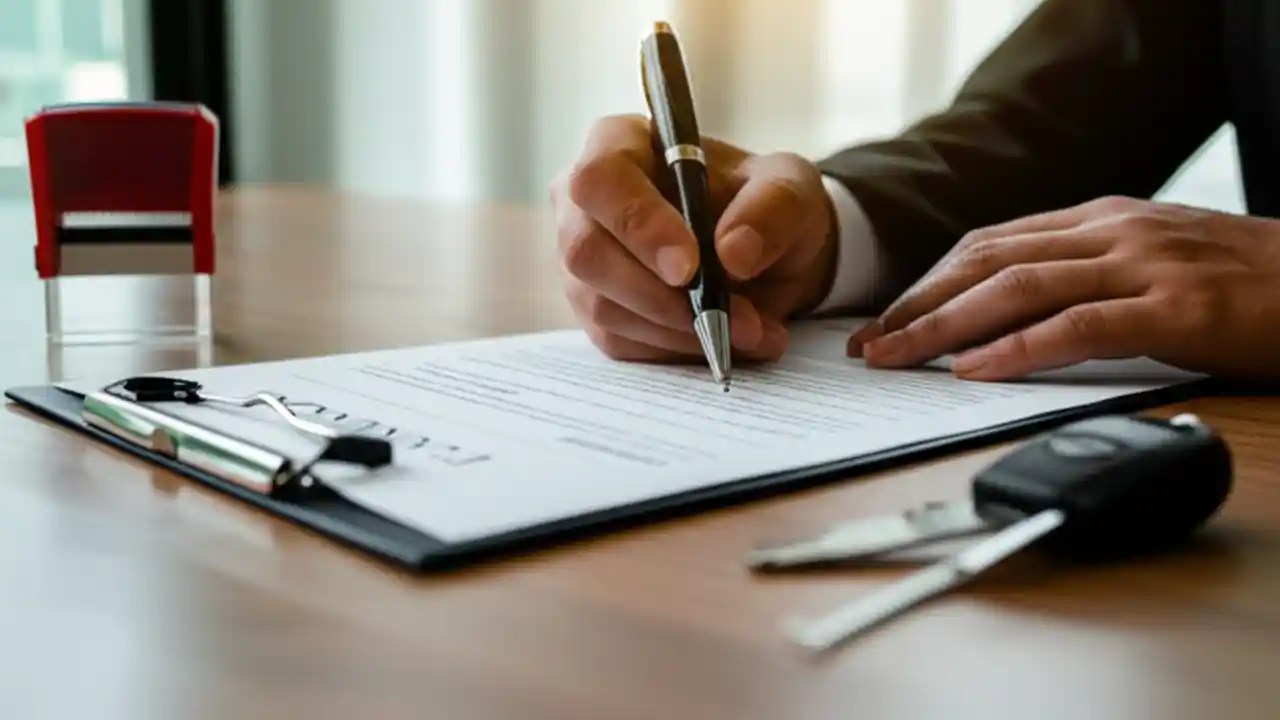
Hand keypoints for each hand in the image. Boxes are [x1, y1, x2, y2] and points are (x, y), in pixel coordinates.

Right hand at [548, 114, 836, 362]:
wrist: (762, 254)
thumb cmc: (763, 204)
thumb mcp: (790, 191)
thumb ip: (771, 210)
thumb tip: (734, 254)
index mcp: (620, 144)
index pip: (601, 179)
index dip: (638, 225)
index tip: (688, 268)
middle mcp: (584, 202)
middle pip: (587, 252)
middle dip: (660, 296)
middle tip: (729, 317)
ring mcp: (582, 259)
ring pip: (603, 306)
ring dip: (680, 329)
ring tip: (750, 331)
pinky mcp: (595, 309)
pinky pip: (620, 341)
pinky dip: (677, 349)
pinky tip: (723, 340)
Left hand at [848, 196, 1279, 381]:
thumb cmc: (1244, 284)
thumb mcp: (1151, 264)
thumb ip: (1085, 276)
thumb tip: (1006, 318)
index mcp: (1102, 220)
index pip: (990, 244)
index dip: (929, 283)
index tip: (886, 319)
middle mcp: (1112, 232)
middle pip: (987, 261)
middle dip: (917, 304)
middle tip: (867, 346)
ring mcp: (1144, 265)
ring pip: (1017, 288)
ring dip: (944, 326)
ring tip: (896, 358)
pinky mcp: (1176, 310)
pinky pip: (1079, 326)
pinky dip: (1018, 349)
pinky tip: (973, 370)